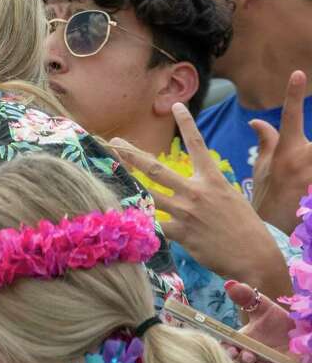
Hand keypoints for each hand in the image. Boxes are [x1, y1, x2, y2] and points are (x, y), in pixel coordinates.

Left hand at [110, 103, 289, 297]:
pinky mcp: (180, 233)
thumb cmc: (245, 227)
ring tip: (109, 176)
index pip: (198, 145)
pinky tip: (124, 218)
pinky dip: (140, 221)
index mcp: (213, 180)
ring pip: (148, 194)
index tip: (177, 105)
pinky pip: (153, 224)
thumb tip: (191, 188)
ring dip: (127, 185)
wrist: (254, 256)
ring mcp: (186, 212)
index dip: (187, 123)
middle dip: (131, 155)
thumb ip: (207, 189)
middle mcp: (196, 192)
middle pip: (156, 169)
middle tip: (114, 143)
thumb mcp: (230, 198)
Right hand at [222, 279, 306, 362]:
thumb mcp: (262, 306)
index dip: (228, 351)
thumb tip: (229, 284)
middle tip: (249, 357)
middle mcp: (257, 358)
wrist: (299, 330)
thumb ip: (246, 297)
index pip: (231, 349)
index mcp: (245, 343)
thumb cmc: (275, 320)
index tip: (231, 349)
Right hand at [250, 70, 311, 234]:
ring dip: (311, 175)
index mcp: (286, 153)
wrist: (271, 238)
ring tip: (307, 181)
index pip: (289, 117)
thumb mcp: (263, 170)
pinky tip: (310, 193)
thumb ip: (268, 142)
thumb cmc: (267, 201)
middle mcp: (301, 162)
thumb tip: (258, 122)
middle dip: (310, 149)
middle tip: (304, 163)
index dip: (292, 94)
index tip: (297, 73)